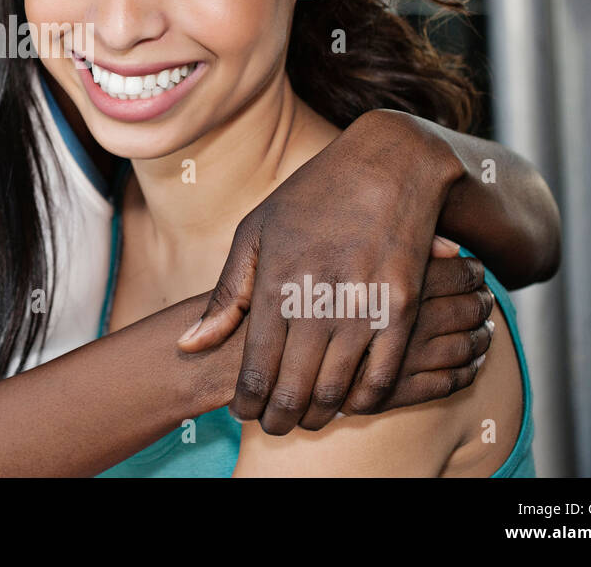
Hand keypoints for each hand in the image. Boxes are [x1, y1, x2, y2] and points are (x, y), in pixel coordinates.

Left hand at [178, 110, 484, 433]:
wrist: (386, 165)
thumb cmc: (310, 198)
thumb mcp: (254, 234)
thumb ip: (225, 296)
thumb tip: (188, 346)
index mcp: (275, 283)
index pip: (254, 371)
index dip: (247, 404)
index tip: (242, 412)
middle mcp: (317, 299)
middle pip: (294, 390)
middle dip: (279, 419)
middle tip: (274, 425)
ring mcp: (363, 305)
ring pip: (337, 391)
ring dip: (319, 415)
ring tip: (307, 416)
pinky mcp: (402, 307)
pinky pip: (384, 376)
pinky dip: (365, 400)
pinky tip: (351, 400)